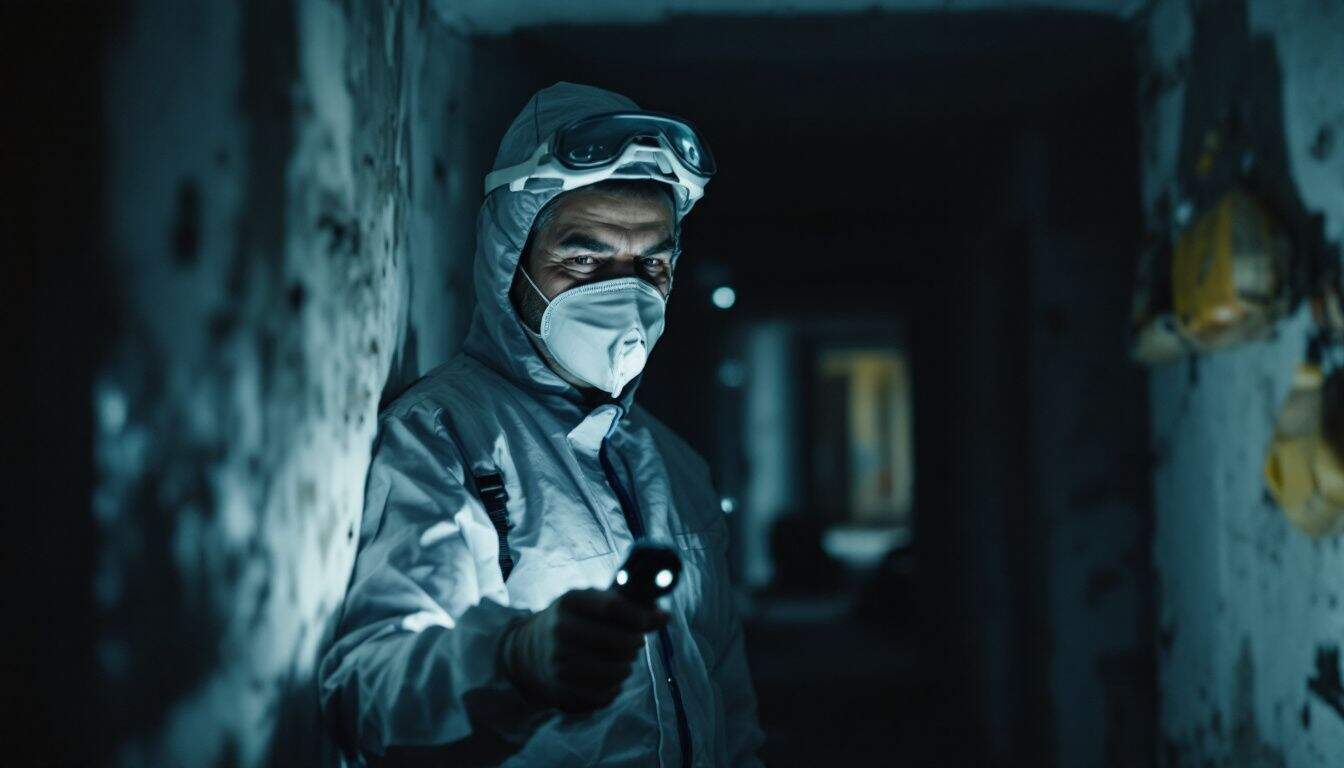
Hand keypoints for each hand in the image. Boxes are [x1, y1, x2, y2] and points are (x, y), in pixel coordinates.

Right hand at [501, 588, 668, 712]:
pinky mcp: (561, 689)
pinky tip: (608, 679)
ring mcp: (559, 662)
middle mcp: (561, 630)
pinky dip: (614, 689)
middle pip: (620, 641)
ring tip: (620, 661)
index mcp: (570, 601)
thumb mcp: (594, 603)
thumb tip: (665, 617)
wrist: (530, 649)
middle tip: (632, 643)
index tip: (652, 621)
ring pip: (617, 671)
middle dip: (635, 643)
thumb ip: (631, 606)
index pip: (613, 607)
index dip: (640, 615)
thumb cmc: (575, 621)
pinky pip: (605, 695)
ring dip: (626, 667)